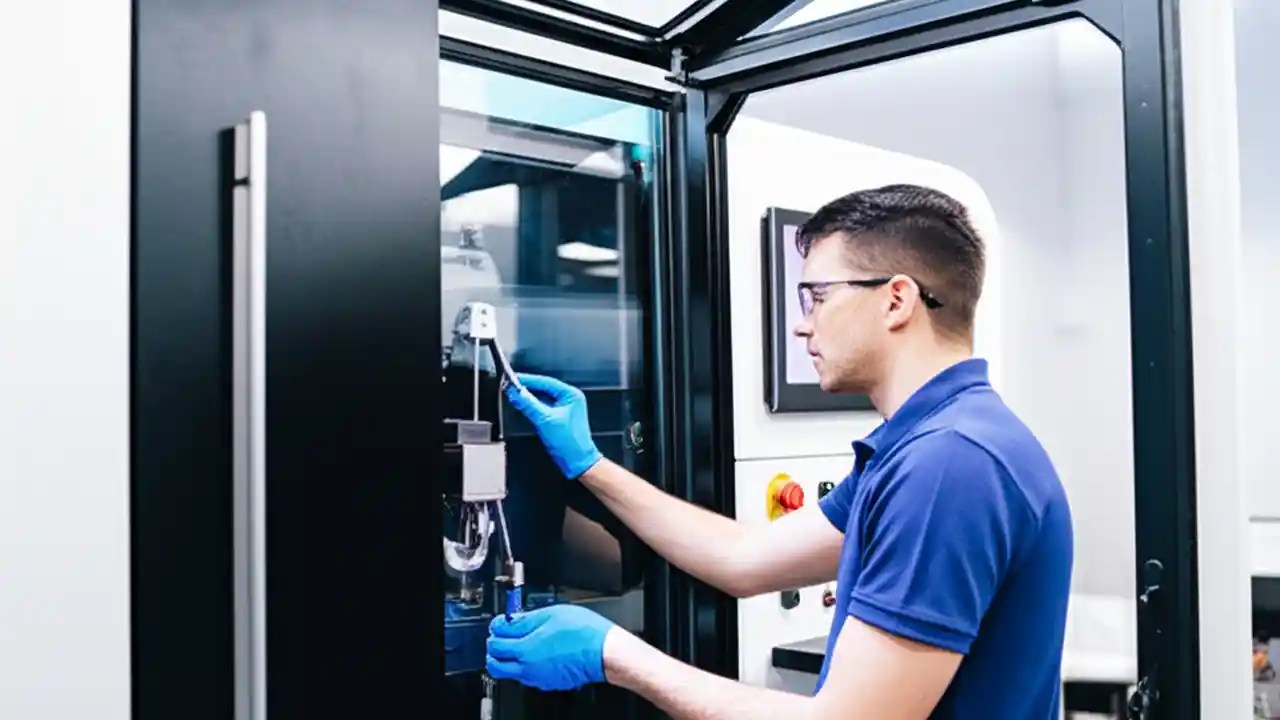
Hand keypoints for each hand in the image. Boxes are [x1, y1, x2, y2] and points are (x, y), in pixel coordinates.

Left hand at [486, 604, 615, 690]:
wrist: (603, 653)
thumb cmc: (584, 633)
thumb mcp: (551, 614)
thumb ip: (525, 619)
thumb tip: (508, 621)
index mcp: (526, 650)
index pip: (495, 643)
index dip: (496, 629)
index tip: (501, 622)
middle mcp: (528, 669)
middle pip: (495, 664)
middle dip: (496, 649)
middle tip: (504, 635)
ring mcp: (537, 678)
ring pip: (510, 672)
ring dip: (509, 658)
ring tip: (522, 642)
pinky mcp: (548, 683)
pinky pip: (527, 676)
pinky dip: (525, 665)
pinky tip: (538, 651)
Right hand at [503, 373, 602, 478]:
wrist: (577, 462)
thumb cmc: (570, 443)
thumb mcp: (545, 420)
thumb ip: (528, 404)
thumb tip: (516, 392)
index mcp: (571, 395)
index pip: (545, 382)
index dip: (528, 380)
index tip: (513, 378)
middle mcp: (569, 399)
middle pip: (543, 389)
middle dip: (526, 388)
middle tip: (510, 386)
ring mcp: (564, 409)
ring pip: (542, 398)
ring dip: (528, 397)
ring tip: (513, 394)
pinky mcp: (558, 418)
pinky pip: (542, 408)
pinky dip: (532, 406)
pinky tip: (522, 406)